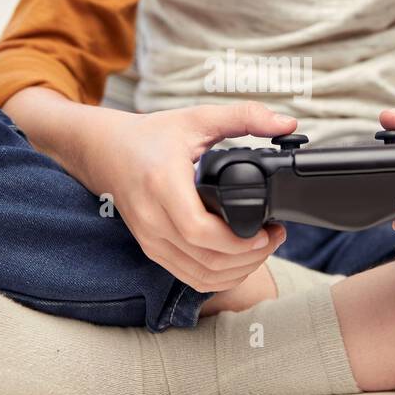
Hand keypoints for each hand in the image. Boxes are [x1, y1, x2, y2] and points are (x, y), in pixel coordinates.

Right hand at [80, 101, 296, 293]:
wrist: (107, 152)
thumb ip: (244, 117)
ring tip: (262, 248)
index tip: (267, 231)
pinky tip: (239, 260)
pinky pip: (189, 278)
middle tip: (275, 237)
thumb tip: (288, 123)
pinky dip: (219, 277)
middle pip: (205, 259)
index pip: (199, 230)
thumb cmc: (151, 136)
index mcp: (162, 185)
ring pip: (200, 276)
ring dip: (238, 271)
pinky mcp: (152, 250)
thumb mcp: (197, 118)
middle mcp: (152, 219)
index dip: (238, 241)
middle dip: (249, 258)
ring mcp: (150, 239)